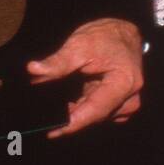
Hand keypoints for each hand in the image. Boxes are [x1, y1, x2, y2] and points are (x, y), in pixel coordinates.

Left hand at [26, 18, 143, 137]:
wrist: (123, 32)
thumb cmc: (106, 36)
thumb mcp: (80, 44)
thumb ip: (58, 62)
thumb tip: (34, 70)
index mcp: (124, 84)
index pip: (95, 111)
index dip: (72, 124)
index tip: (51, 132)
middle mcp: (129, 99)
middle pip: (94, 116)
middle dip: (69, 115)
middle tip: (43, 111)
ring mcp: (126, 103)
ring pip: (94, 116)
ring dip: (75, 111)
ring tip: (54, 102)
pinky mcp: (120, 105)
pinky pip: (98, 112)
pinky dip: (82, 107)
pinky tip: (69, 101)